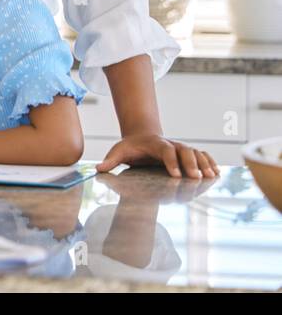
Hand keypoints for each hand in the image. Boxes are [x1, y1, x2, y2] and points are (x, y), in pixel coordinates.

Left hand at [96, 133, 218, 178]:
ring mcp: (180, 147)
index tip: (176, 175)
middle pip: (184, 150)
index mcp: (155, 144)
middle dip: (190, 164)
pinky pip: (201, 155)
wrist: (142, 136)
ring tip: (210, 176)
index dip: (171, 162)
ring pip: (196, 152)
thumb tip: (98, 169)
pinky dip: (210, 162)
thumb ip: (110, 160)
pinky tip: (216, 173)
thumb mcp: (118, 151)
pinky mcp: (187, 153)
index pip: (165, 151)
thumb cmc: (130, 147)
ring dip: (204, 163)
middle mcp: (171, 144)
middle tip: (196, 178)